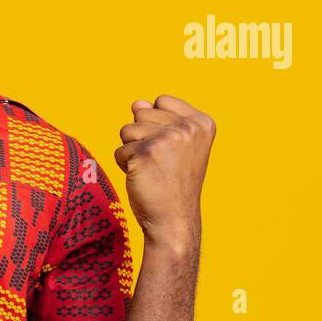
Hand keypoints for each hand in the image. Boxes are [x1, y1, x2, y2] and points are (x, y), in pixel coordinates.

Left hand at [114, 94, 215, 252]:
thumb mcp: (174, 146)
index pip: (161, 100)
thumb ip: (159, 120)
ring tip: (151, 170)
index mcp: (202, 123)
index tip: (170, 150)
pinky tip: (142, 178)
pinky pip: (119, 150)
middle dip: (142, 137)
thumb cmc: (173, 183)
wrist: (174, 219)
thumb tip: (137, 103)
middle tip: (160, 163)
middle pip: (141, 113)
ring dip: (131, 151)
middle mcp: (189, 127)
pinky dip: (124, 166)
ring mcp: (168, 138)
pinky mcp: (147, 152)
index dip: (156, 124)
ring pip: (127, 130)